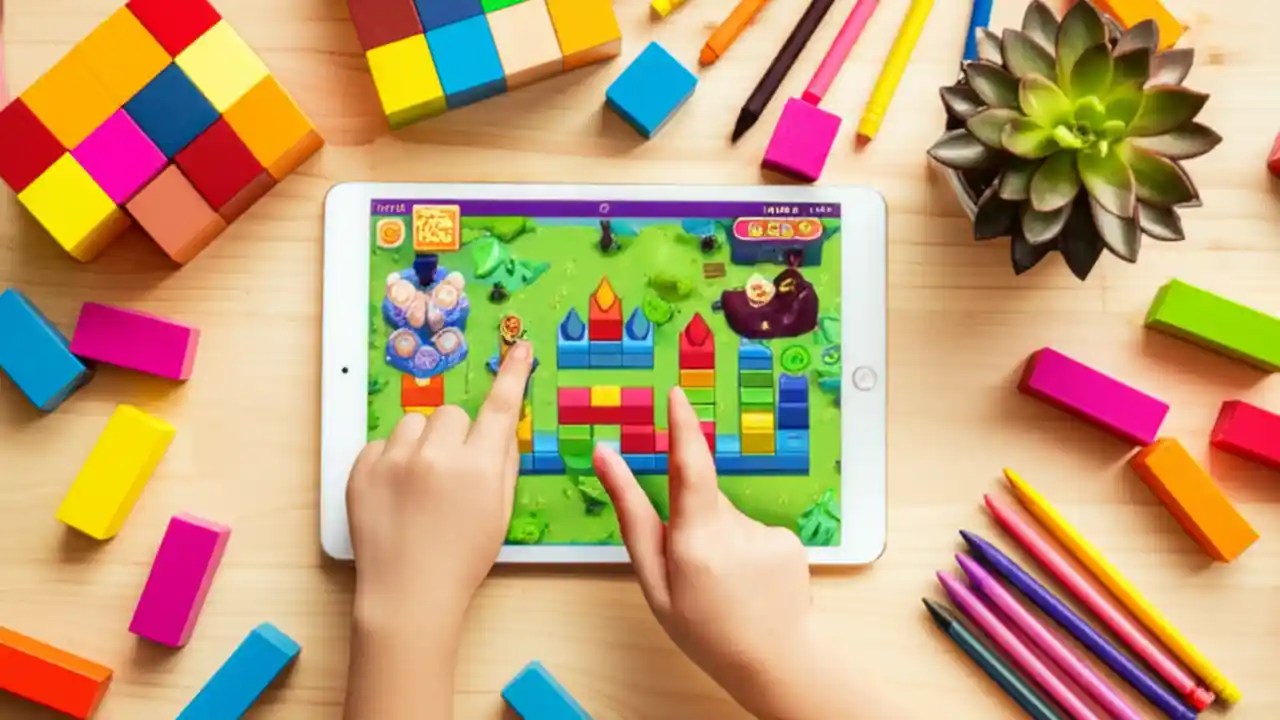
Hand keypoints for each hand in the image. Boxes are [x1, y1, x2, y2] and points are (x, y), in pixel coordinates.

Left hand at [347, 341, 532, 624]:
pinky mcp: (361, 471)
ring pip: (413, 424)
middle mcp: (436, 457)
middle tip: (452, 472)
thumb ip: (503, 463)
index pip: (500, 408)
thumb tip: (502, 426)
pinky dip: (390, 462)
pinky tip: (396, 495)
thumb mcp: (499, 512)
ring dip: (420, 445)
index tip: (520, 348)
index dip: (513, 375)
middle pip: (451, 415)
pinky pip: (381, 444)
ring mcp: (394, 462)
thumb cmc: (462, 558)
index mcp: (477, 468)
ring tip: (419, 485)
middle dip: (455, 436)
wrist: (408, 594)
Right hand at [594, 387, 846, 719]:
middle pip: (701, 501)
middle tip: (695, 577)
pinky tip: (751, 583)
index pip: (689, 467)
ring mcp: (766, 533)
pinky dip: (746, 550)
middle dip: (691, 524)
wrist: (773, 661)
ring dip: (720, 542)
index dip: (682, 426)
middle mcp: (734, 530)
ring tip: (727, 587)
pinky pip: (753, 530)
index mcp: (695, 541)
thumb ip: (632, 517)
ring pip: (728, 518)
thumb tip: (606, 457)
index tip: (676, 394)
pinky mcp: (788, 539)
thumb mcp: (654, 582)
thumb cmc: (704, 629)